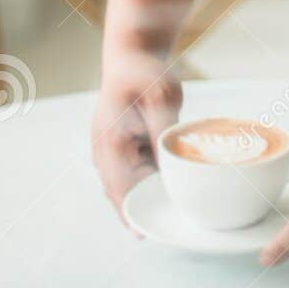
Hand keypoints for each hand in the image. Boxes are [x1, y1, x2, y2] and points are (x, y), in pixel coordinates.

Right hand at [92, 47, 182, 231]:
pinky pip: (139, 176)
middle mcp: (106, 156)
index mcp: (111, 148)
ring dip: (153, 197)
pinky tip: (177, 186)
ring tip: (182, 208)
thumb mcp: (162, 99)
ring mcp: (112, 155)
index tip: (159, 232)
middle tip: (180, 224)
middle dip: (150, 211)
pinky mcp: (124, 152)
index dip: (140, 216)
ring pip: (133, 189)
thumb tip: (175, 166)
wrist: (134, 55)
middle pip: (127, 198)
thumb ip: (165, 133)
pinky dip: (155, 182)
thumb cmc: (146, 75)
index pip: (123, 195)